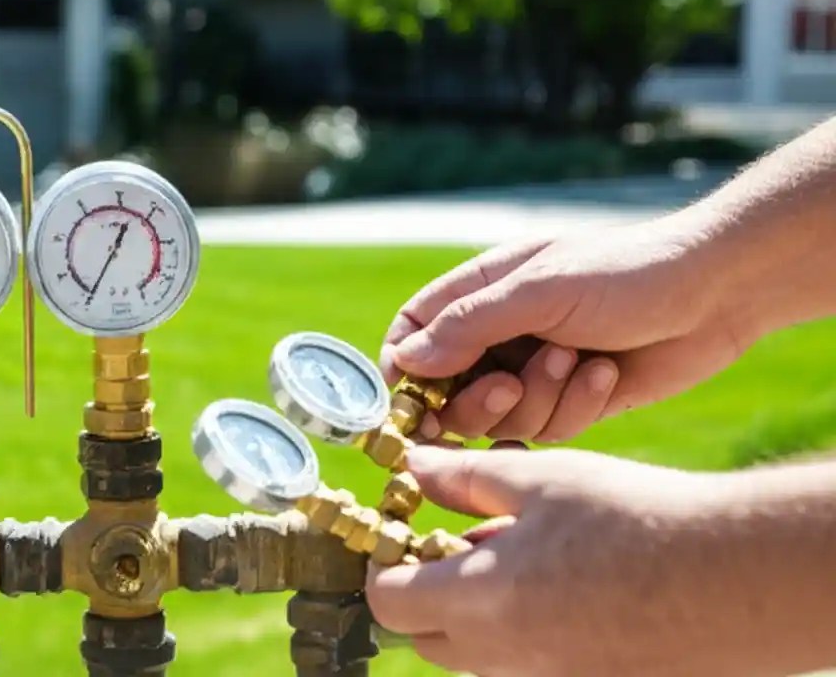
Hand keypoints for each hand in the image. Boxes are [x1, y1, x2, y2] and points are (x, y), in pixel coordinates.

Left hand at [366, 447, 797, 676]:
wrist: (735, 576)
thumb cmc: (635, 518)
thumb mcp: (542, 481)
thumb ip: (464, 479)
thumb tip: (414, 467)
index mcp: (479, 601)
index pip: (391, 601)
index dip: (388, 564)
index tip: (404, 533)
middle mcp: (503, 656)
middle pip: (426, 638)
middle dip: (424, 592)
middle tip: (456, 542)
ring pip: (477, 654)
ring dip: (474, 611)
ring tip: (517, 554)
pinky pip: (527, 664)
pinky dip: (522, 630)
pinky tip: (560, 584)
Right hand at [380, 217, 752, 442]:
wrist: (717, 292)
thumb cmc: (625, 273)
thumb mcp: (538, 291)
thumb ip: (468, 326)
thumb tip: (405, 361)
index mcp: (483, 290)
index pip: (414, 329)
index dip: (404, 366)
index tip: (410, 398)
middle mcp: (502, 332)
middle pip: (449, 390)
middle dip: (476, 399)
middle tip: (509, 387)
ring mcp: (537, 369)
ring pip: (500, 417)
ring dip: (536, 398)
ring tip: (574, 361)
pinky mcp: (575, 402)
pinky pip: (548, 428)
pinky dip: (573, 406)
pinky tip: (604, 374)